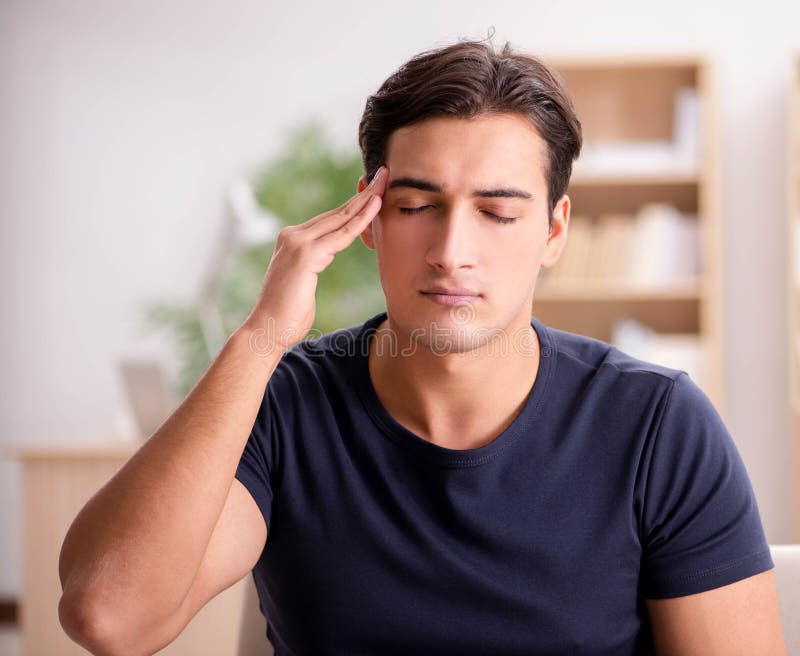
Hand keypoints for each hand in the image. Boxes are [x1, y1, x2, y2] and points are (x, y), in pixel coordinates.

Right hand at [242, 165, 387, 351]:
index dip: (352, 205)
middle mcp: (292, 236)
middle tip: (384, 175)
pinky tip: (376, 206)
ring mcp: (297, 243)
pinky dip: (361, 219)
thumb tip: (323, 259)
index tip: (372, 192)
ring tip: (384, 182)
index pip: (328, 219)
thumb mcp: (303, 282)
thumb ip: (313, 265)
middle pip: (336, 212)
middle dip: (362, 194)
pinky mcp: (306, 255)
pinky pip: (341, 235)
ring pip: (341, 218)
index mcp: (291, 240)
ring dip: (366, 199)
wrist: (268, 329)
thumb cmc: (287, 314)